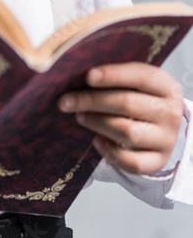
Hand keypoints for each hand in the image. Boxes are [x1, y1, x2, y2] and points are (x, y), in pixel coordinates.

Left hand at [57, 62, 183, 175]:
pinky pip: (132, 162)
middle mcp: (171, 114)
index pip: (142, 76)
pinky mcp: (158, 161)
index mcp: (168, 87)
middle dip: (92, 101)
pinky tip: (96, 141)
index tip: (88, 76)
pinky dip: (111, 153)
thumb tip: (79, 74)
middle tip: (66, 101)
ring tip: (80, 117)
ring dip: (98, 123)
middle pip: (128, 104)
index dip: (113, 75)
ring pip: (128, 132)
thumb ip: (115, 78)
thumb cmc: (139, 101)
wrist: (157, 129)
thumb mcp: (135, 85)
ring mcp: (167, 140)